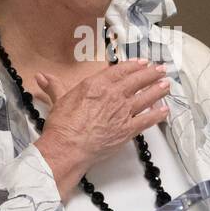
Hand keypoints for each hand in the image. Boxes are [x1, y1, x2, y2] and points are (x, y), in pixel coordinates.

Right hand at [35, 59, 170, 170]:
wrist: (68, 147)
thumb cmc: (62, 125)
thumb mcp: (58, 101)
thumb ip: (55, 87)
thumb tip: (42, 77)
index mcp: (97, 85)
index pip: (120, 71)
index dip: (134, 65)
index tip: (142, 63)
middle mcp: (113, 96)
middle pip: (137, 81)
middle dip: (151, 74)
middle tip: (160, 70)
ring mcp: (122, 113)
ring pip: (145, 97)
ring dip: (158, 90)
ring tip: (167, 84)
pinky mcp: (127, 130)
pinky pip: (147, 120)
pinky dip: (157, 115)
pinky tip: (165, 110)